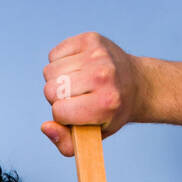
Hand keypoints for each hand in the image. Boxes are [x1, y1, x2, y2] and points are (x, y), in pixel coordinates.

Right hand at [41, 31, 144, 156]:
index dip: (63, 116)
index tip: (78, 114)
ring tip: (76, 84)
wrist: (136, 85)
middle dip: (58, 98)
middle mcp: (102, 76)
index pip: (59, 111)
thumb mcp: (93, 138)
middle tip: (77, 98)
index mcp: (105, 104)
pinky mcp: (89, 39)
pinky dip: (60, 64)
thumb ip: (66, 143)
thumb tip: (45, 127)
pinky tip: (76, 69)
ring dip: (57, 80)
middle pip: (50, 90)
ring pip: (49, 71)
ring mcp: (96, 54)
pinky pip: (54, 54)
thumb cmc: (110, 114)